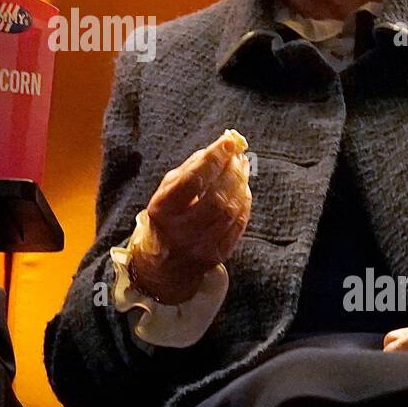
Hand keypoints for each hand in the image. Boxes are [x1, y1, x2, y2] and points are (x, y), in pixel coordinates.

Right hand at [130, 130, 251, 302]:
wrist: (163, 264)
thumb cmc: (167, 217)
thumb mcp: (167, 190)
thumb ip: (191, 168)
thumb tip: (220, 147)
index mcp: (162, 211)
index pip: (191, 182)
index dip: (213, 160)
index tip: (228, 142)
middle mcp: (180, 232)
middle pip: (215, 197)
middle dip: (232, 172)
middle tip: (238, 155)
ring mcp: (200, 247)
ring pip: (230, 211)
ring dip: (241, 185)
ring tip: (242, 169)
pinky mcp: (217, 256)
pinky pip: (238, 225)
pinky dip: (244, 203)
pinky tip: (243, 190)